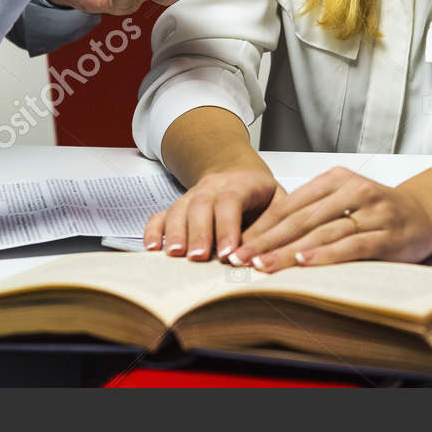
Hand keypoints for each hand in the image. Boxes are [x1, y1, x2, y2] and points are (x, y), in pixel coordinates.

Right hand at [144, 167, 283, 260]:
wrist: (239, 173)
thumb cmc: (261, 195)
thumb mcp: (279, 202)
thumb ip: (276, 225)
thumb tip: (271, 257)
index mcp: (241, 184)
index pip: (231, 200)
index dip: (228, 226)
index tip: (228, 253)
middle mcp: (213, 187)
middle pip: (201, 205)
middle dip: (199, 232)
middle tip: (198, 257)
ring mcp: (192, 195)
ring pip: (179, 209)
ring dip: (175, 233)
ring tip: (174, 255)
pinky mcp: (178, 207)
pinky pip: (161, 215)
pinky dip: (154, 230)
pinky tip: (152, 248)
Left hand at [230, 166, 431, 270]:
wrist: (427, 211)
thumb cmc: (379, 209)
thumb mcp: (343, 200)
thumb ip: (313, 213)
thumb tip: (265, 239)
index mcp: (337, 178)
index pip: (290, 204)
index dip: (262, 225)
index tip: (237, 243)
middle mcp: (353, 190)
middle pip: (301, 218)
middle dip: (267, 240)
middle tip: (240, 258)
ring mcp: (372, 212)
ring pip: (322, 232)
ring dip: (289, 250)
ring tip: (263, 264)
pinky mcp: (387, 234)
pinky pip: (352, 245)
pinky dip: (327, 254)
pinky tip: (306, 261)